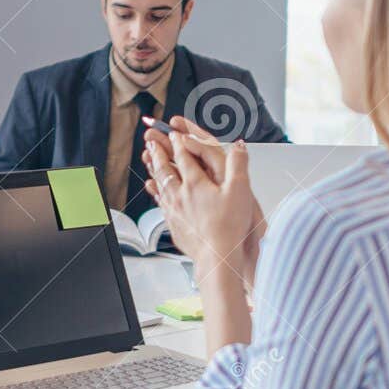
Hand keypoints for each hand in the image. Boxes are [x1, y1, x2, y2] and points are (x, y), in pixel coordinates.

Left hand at [145, 129, 258, 290]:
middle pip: (166, 168)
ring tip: (147, 158)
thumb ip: (239, 163)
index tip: (173, 133)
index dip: (179, 142)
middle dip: (159, 151)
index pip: (184, 157)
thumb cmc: (229, 226)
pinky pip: (160, 202)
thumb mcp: (240, 190)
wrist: (216, 256)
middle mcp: (180, 194)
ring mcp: (174, 210)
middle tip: (151, 139)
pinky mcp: (173, 224)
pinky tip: (153, 189)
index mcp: (196, 183)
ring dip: (153, 168)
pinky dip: (155, 191)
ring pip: (159, 183)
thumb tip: (238, 145)